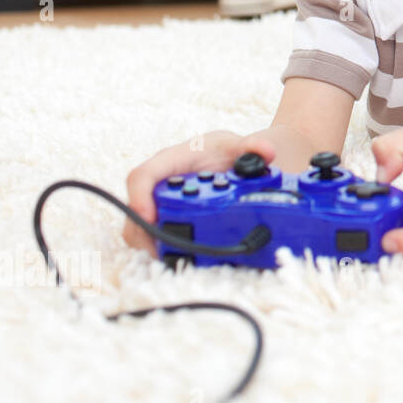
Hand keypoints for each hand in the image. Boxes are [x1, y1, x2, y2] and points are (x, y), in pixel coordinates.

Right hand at [124, 131, 278, 256]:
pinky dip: (166, 249)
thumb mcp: (237, 145)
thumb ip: (252, 147)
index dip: (139, 197)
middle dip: (146, 231)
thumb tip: (266, 152)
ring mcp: (161, 204)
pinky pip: (156, 238)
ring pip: (141, 230)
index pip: (142, 176)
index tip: (150, 217)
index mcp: (170, 162)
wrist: (233, 160)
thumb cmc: (225, 150)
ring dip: (155, 244)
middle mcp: (159, 185)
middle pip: (136, 211)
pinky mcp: (169, 220)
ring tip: (178, 255)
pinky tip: (183, 257)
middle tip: (166, 247)